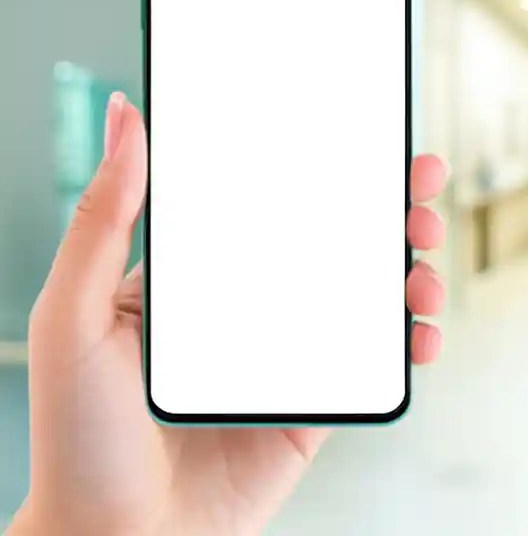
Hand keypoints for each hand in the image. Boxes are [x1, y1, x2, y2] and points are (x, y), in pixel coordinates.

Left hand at [8, 93, 448, 535]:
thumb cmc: (78, 437)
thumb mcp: (74, 312)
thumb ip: (104, 217)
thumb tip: (126, 118)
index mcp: (204, 274)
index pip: (276, 201)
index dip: (330, 168)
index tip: (373, 141)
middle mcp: (254, 307)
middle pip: (340, 243)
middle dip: (393, 214)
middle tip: (420, 199)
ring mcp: (291, 355)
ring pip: (370, 298)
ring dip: (414, 276)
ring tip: (424, 278)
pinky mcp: (316, 405)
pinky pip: (375, 364)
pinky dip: (412, 346)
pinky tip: (420, 337)